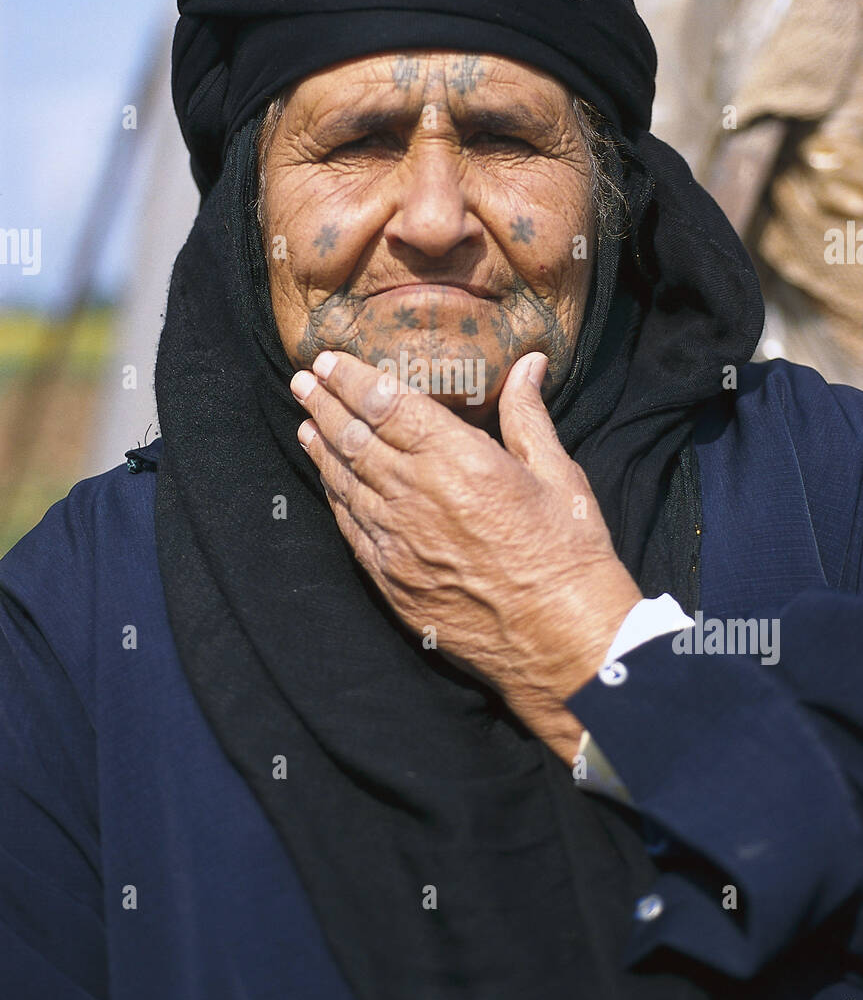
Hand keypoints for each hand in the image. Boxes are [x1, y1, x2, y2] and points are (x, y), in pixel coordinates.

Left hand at [289, 350, 641, 764]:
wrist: (560, 641)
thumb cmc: (568, 555)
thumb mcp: (559, 475)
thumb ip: (529, 416)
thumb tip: (529, 363)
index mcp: (459, 461)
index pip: (388, 404)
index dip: (352, 377)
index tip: (329, 359)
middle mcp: (417, 495)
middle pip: (355, 437)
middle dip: (324, 403)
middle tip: (302, 379)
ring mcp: (397, 541)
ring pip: (344, 480)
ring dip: (321, 445)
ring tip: (305, 418)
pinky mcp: (391, 579)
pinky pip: (350, 526)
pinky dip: (333, 495)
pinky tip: (326, 478)